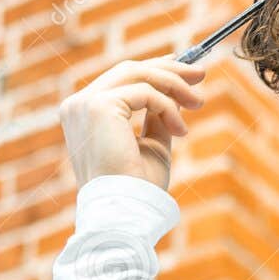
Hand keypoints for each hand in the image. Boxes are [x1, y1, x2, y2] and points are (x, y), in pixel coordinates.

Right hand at [58, 56, 207, 190]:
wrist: (126, 210)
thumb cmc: (138, 187)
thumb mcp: (152, 145)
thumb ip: (158, 117)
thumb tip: (177, 93)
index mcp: (85, 113)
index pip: (120, 79)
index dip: (154, 70)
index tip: (185, 73)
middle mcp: (78, 105)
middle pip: (129, 69)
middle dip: (168, 69)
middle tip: (201, 74)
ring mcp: (84, 104)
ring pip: (138, 75)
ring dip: (174, 85)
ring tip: (198, 103)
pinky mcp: (98, 107)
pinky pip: (145, 93)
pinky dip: (169, 107)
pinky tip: (181, 131)